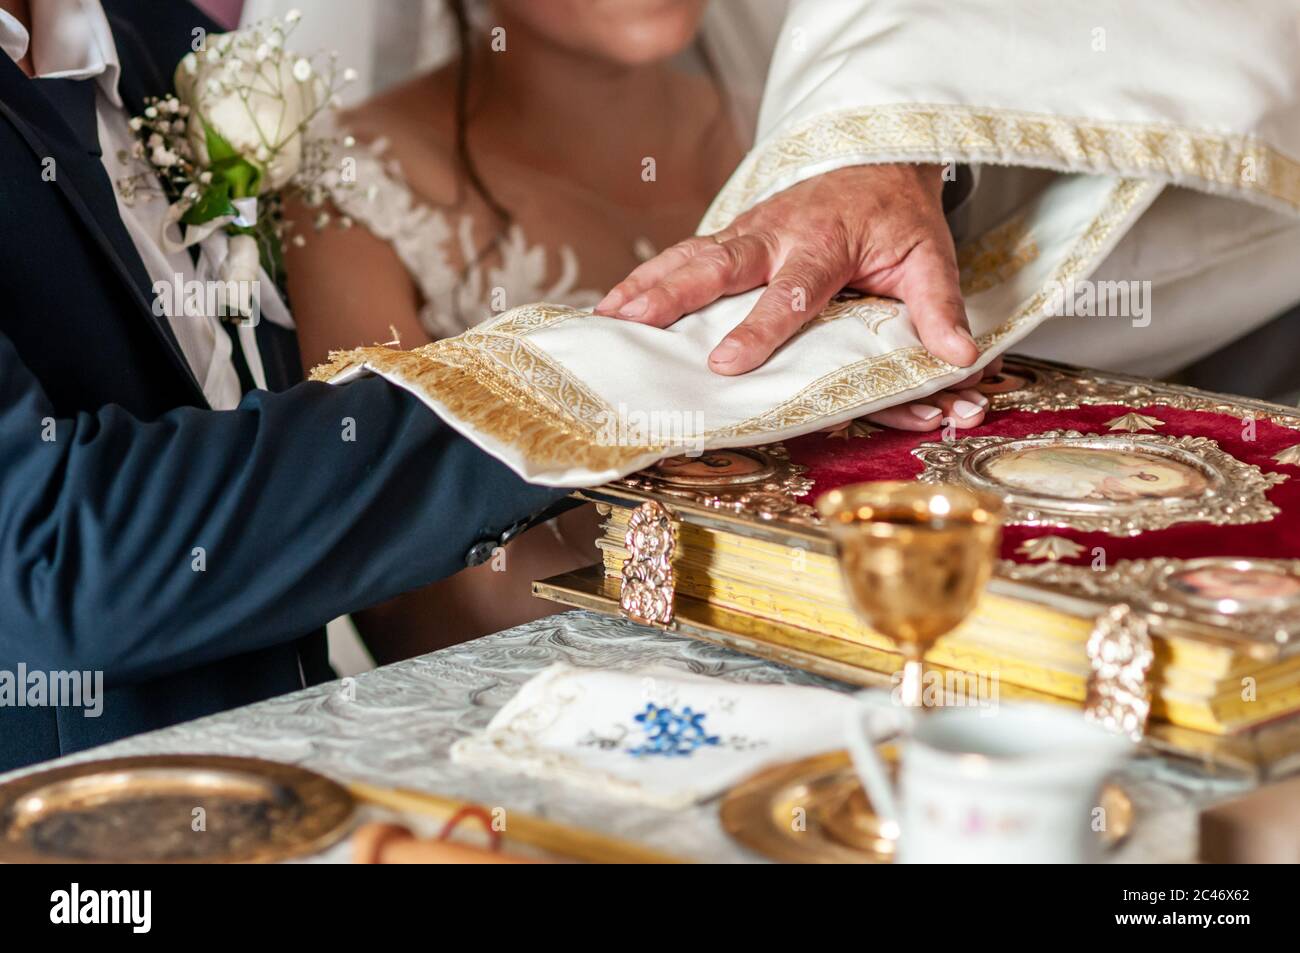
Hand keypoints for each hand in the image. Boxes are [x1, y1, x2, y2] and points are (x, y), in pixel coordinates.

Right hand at [595, 162, 982, 429]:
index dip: (759, 328)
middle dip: (671, 293)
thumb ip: (938, 307)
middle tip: (632, 321)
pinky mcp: (732, 238)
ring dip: (646, 285)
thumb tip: (957, 360)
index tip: (726, 361)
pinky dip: (646, 278)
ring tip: (607, 317)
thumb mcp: (930, 256)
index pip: (790, 290)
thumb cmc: (897, 218)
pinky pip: (684, 256)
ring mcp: (747, 234)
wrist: (877, 160)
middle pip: (717, 263)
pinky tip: (614, 306)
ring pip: (690, 255)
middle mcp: (776, 235)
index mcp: (825, 244)